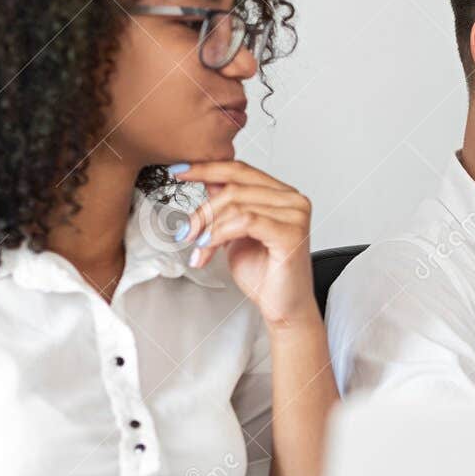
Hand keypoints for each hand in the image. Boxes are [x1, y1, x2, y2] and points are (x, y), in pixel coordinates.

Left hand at [170, 161, 318, 329]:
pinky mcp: (291, 233)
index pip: (240, 170)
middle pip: (234, 186)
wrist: (283, 307)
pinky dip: (220, 234)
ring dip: (209, 226)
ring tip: (199, 247)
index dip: (206, 168)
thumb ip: (228, 206)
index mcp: (282, 194)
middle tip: (186, 232)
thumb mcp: (235, 232)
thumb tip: (207, 180)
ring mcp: (295, 215)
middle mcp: (292, 200)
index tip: (179, 172)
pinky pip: (245, 221)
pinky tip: (209, 249)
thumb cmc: (264, 274)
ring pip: (236, 203)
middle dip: (203, 210)